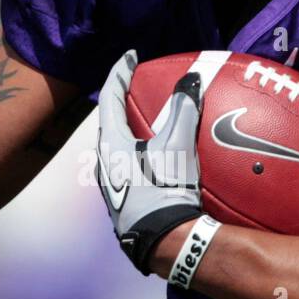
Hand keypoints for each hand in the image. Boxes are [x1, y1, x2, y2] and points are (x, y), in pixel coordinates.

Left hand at [95, 50, 203, 273]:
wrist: (163, 242)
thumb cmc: (164, 191)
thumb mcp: (177, 146)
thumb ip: (184, 110)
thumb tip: (192, 79)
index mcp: (111, 145)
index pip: (109, 97)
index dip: (120, 73)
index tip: (130, 57)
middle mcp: (106, 163)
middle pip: (109, 122)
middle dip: (120, 101)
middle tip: (134, 85)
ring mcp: (114, 184)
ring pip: (117, 146)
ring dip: (128, 128)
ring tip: (145, 118)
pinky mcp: (125, 200)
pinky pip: (129, 164)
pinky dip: (139, 150)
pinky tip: (156, 157)